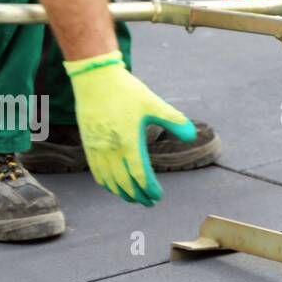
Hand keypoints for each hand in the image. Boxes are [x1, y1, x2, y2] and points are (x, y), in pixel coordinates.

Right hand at [63, 52, 195, 205]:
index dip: (149, 189)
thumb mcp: (154, 103)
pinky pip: (96, 172)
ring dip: (122, 193)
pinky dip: (106, 184)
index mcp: (129, 142)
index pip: (140, 175)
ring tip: (134, 198)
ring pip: (109, 181)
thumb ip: (174, 120)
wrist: (95, 78)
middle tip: (149, 203)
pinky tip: (114, 186)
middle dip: (138, 196)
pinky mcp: (88, 144)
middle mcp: (111, 149)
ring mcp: (97, 148)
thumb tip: (192, 135)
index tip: (158, 196)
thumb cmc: (126, 91)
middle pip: (125, 183)